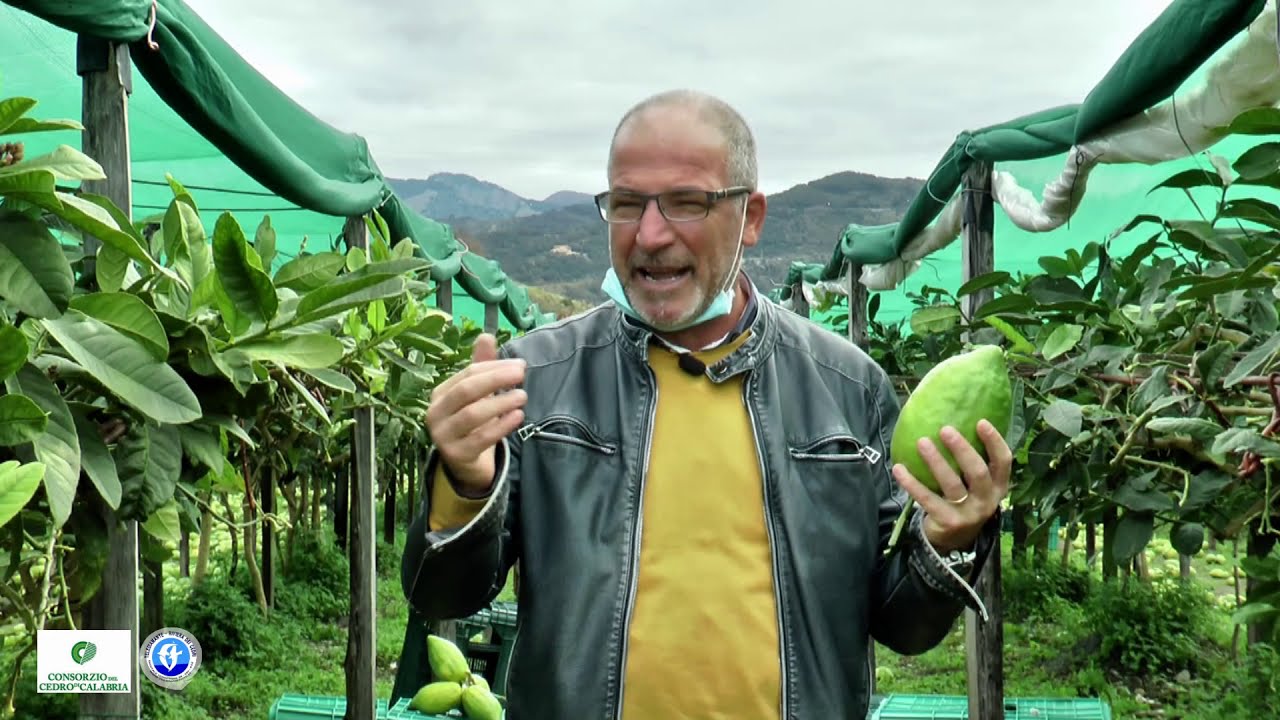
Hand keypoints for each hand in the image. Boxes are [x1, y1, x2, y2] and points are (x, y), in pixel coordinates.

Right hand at [425, 333, 527, 492]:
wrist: (468, 464)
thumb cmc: (474, 424)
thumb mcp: (478, 395)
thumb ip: (482, 367)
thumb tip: (486, 335)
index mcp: (440, 394)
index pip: (468, 374)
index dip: (494, 367)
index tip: (520, 365)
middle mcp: (435, 413)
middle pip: (466, 390)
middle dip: (495, 379)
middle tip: (521, 374)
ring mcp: (443, 436)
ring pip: (472, 415)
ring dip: (500, 403)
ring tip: (522, 396)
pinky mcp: (456, 455)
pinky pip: (479, 438)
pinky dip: (500, 426)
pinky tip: (517, 417)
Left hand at [891, 419, 1011, 553]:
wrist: (953, 540)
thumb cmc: (964, 500)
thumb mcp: (976, 485)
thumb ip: (971, 461)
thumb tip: (953, 421)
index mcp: (998, 487)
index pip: (1003, 462)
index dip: (994, 441)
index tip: (981, 422)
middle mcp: (987, 500)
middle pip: (978, 472)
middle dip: (962, 449)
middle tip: (945, 429)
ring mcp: (968, 514)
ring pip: (952, 484)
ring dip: (936, 461)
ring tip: (922, 442)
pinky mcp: (948, 522)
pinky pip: (927, 499)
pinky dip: (912, 482)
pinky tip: (899, 468)